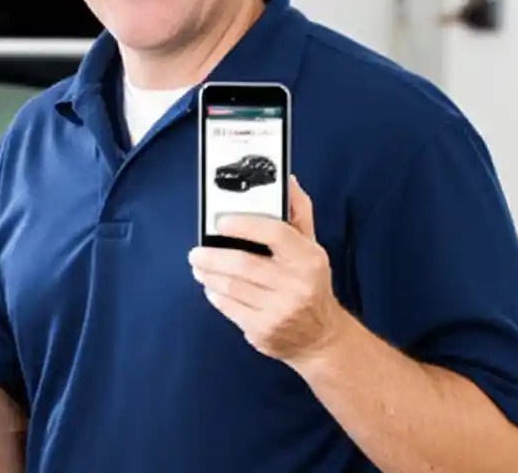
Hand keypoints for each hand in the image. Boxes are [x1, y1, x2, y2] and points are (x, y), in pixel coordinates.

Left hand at [189, 175, 351, 366]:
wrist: (320, 337)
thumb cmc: (311, 284)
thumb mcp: (311, 247)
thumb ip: (297, 213)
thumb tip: (286, 180)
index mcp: (308, 259)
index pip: (275, 233)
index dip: (245, 224)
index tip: (221, 222)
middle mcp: (296, 284)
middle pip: (243, 264)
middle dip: (212, 256)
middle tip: (196, 252)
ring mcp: (279, 310)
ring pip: (231, 287)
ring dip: (208, 274)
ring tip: (200, 266)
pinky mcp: (263, 330)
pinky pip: (229, 307)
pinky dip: (215, 294)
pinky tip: (212, 287)